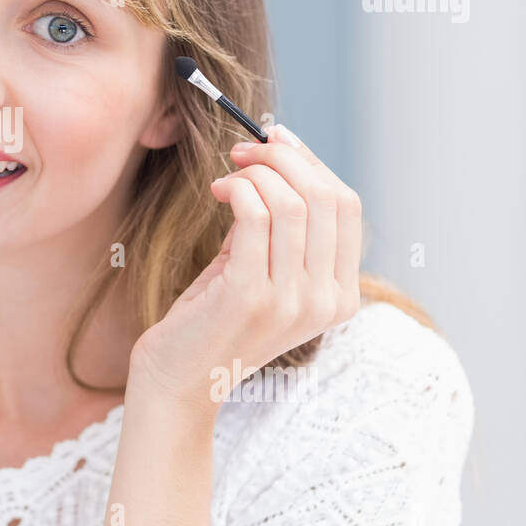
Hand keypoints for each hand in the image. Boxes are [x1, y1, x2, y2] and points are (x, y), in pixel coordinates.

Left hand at [131, 124, 361, 410]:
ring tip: (227, 178)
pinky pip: (255, 216)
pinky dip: (238, 190)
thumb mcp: (260, 270)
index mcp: (340, 296)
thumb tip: (277, 157)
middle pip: (326, 197)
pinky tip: (218, 193)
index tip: (276, 141)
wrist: (177, 384)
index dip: (312, 163)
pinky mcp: (249, 296)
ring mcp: (291, 301)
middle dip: (284, 157)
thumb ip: (279, 227)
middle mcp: (325, 301)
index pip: (347, 206)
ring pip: (291, 201)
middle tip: (244, 151)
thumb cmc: (212, 321)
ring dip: (255, 173)